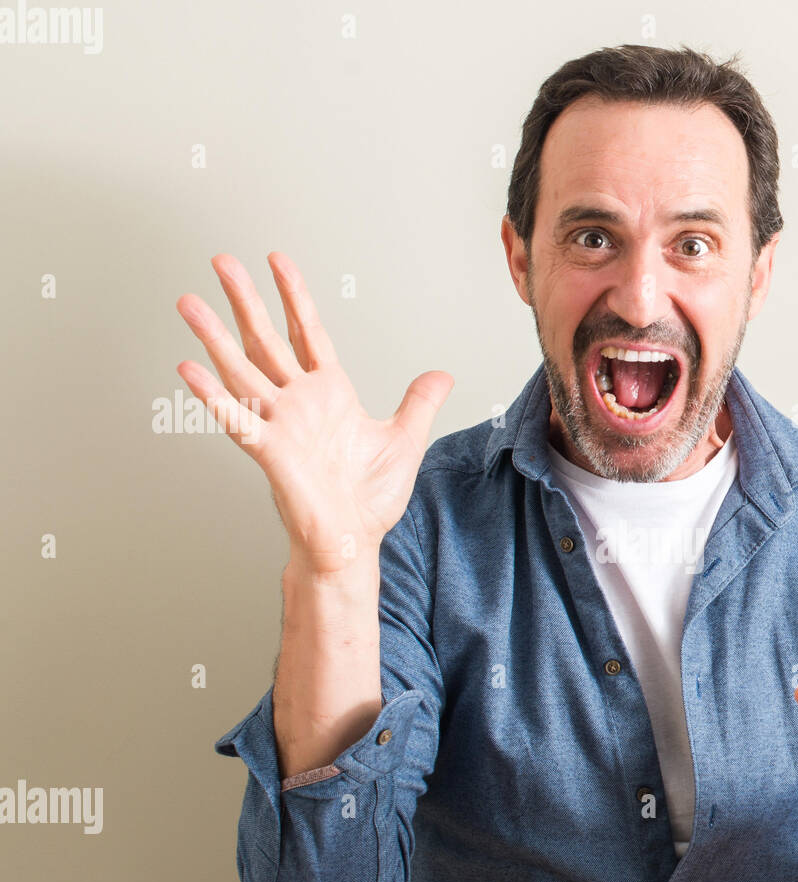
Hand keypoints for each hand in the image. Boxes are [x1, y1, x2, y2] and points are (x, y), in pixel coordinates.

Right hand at [175, 252, 453, 573]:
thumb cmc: (369, 499)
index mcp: (328, 394)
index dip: (292, 295)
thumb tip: (442, 375)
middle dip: (244, 300)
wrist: (355, 541)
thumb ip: (418, 404)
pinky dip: (214, 396)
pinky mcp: (270, 452)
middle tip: (221, 260)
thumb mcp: (404, 440)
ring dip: (214, 337)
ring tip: (188, 302)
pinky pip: (237, 419)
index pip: (306, 332)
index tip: (276, 259)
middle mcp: (298, 403)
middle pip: (265, 340)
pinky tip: (189, 370)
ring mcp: (280, 425)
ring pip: (241, 370)